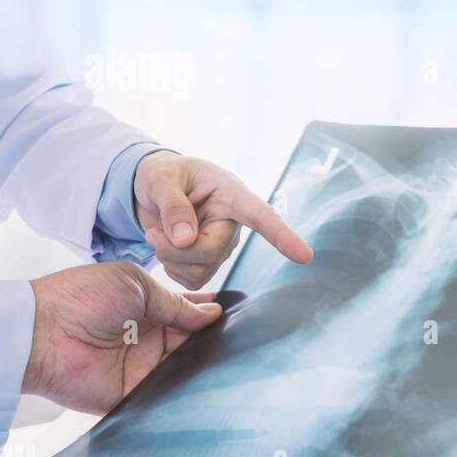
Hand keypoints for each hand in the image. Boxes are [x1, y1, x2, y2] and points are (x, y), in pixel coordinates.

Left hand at [24, 262, 223, 413]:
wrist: (40, 333)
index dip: (211, 310)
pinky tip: (212, 380)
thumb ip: (175, 303)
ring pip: (186, 367)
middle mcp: (148, 339)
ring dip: (206, 360)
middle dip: (215, 334)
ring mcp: (143, 368)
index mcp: (147, 308)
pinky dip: (187, 389)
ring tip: (235, 352)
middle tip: (243, 330)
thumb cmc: (80, 297)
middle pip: (193, 340)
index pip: (188, 310)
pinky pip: (168, 394)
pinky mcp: (135, 395)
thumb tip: (212, 314)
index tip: (240, 308)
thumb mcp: (135, 284)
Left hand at [133, 151, 312, 288]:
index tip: (304, 256)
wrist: (153, 190)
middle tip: (152, 232)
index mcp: (231, 194)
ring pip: (200, 271)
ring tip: (157, 234)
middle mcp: (233, 224)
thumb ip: (172, 206)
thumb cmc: (162, 175)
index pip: (261, 216)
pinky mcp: (209, 263)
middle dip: (173, 249)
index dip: (283, 236)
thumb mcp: (160, 179)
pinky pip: (192, 280)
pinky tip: (167, 248)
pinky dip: (170, 268)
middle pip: (211, 252)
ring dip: (169, 259)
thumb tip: (186, 239)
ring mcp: (223, 246)